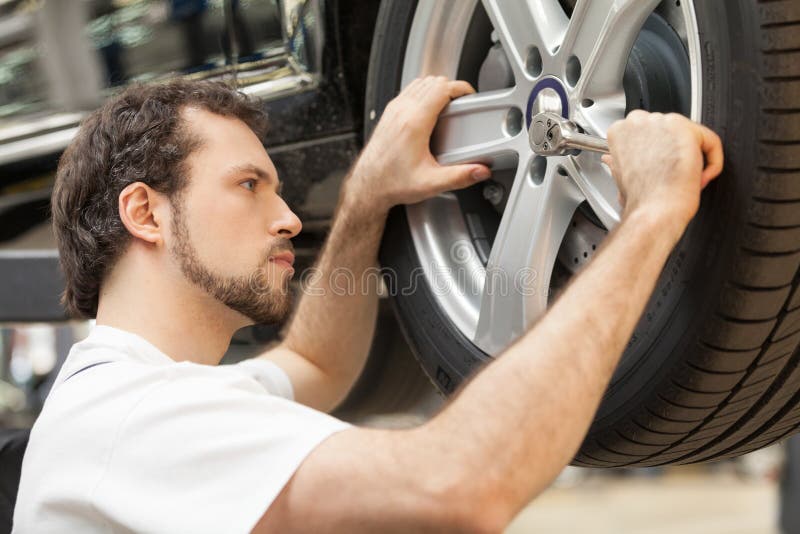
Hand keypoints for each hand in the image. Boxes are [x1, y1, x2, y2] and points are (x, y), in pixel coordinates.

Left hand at [347, 76, 491, 213]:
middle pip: (433, 81)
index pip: (442, 87)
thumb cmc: (393, 183)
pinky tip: (429, 108)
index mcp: (414, 122)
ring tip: (448, 103)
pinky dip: (422, 92)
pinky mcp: (388, 114)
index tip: (470, 95)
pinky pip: (409, 91)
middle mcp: (402, 111)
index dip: (461, 87)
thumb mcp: (432, 183)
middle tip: (462, 102)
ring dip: (436, 88)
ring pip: (419, 82)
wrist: (369, 186)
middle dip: (451, 88)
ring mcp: (393, 110)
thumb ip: (460, 177)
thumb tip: (481, 171)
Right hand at [601, 111, 723, 232]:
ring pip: (690, 134)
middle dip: (673, 150)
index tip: (655, 167)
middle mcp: (638, 122)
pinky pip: (710, 142)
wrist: (654, 212)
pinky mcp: (687, 131)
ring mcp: (662, 124)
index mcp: (619, 131)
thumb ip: (619, 160)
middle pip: (667, 128)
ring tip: (683, 178)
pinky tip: (699, 178)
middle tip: (671, 173)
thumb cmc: (640, 199)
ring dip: (692, 157)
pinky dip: (712, 162)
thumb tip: (611, 158)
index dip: (653, 151)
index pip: (645, 131)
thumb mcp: (620, 176)